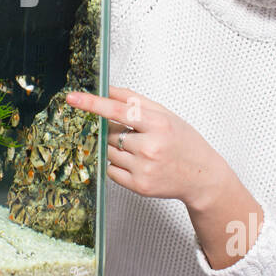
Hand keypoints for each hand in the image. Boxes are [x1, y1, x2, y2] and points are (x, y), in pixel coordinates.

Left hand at [65, 86, 221, 212]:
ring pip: (107, 152)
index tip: (73, 98)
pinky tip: (137, 163)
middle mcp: (150, 147)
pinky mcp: (138, 186)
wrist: (202, 177)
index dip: (93, 103)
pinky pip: (110, 170)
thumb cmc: (184, 143)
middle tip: (135, 135)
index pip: (118, 110)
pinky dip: (117, 165)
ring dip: (116, 148)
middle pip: (109, 133)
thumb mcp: (166, 115)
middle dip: (115, 131)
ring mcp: (143, 168)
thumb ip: (135, 100)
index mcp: (158, 125)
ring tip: (140, 150)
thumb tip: (108, 89)